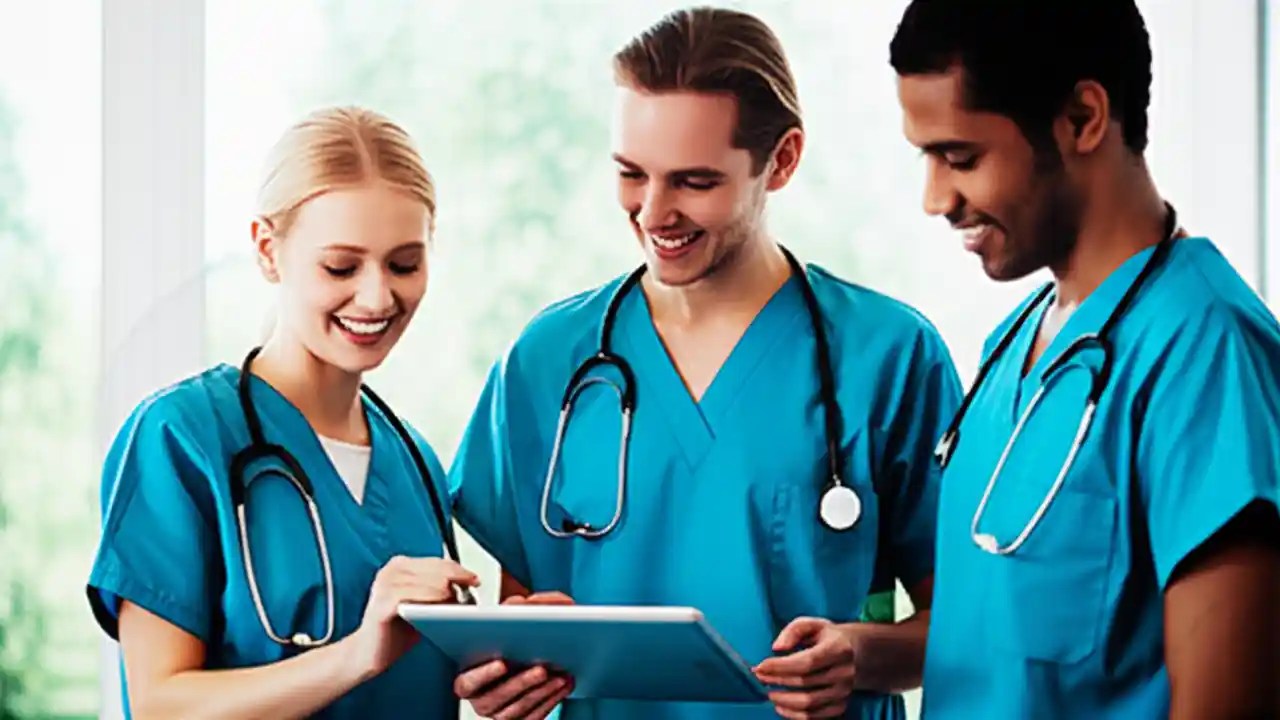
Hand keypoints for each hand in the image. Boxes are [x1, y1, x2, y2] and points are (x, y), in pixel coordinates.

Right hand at [350, 556, 479, 677]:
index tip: (475, 580)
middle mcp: (391, 570)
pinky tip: (442, 608)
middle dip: (458, 580)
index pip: (439, 561)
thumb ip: (439, 591)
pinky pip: (415, 596)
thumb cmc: (395, 630)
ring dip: (449, 593)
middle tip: (470, 595)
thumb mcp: (422, 604)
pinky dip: (432, 600)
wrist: (367, 653)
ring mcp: (385, 584)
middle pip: (438, 568)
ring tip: (458, 606)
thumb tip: (468, 585)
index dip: (461, 570)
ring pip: (430, 581)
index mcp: (400, 565)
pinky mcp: (383, 603)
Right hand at [453, 591, 576, 718]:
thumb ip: (515, 607)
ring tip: (560, 675)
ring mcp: (501, 713)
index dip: (483, 675)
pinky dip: (551, 700)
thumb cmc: (515, 634)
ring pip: (517, 711)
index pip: (466, 683)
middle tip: (541, 669)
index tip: (503, 662)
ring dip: (541, 692)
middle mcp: (481, 700)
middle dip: (520, 684)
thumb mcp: (513, 615)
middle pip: (493, 700)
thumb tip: (525, 604)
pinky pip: (534, 717)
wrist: (532, 649)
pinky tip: (564, 684)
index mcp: (468, 677)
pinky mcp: (522, 719)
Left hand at [753, 617, 859, 719]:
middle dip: (777, 680)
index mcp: (839, 649)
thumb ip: (793, 631)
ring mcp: (844, 691)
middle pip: (805, 682)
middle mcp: (845, 672)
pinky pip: (814, 716)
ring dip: (783, 699)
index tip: (761, 665)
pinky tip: (780, 705)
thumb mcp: (810, 624)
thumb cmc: (825, 636)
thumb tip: (777, 648)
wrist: (853, 652)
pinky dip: (793, 714)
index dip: (781, 666)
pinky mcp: (840, 705)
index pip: (807, 662)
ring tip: (768, 691)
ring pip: (808, 703)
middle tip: (759, 675)